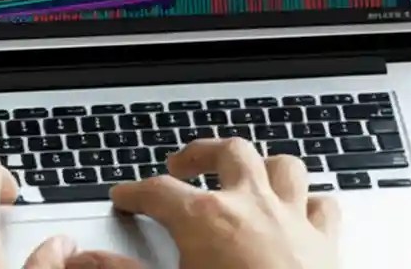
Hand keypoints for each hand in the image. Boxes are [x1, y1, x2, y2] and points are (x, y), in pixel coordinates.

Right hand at [76, 138, 339, 268]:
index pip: (158, 191)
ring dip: (261, 165)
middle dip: (200, 153)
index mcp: (207, 220)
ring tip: (243, 173)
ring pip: (282, 166)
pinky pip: (322, 205)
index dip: (135, 191)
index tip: (125, 196)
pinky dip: (308, 202)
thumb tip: (84, 261)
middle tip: (181, 165)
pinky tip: (300, 210)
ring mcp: (293, 219)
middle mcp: (253, 206)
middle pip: (227, 153)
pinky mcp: (325, 241)